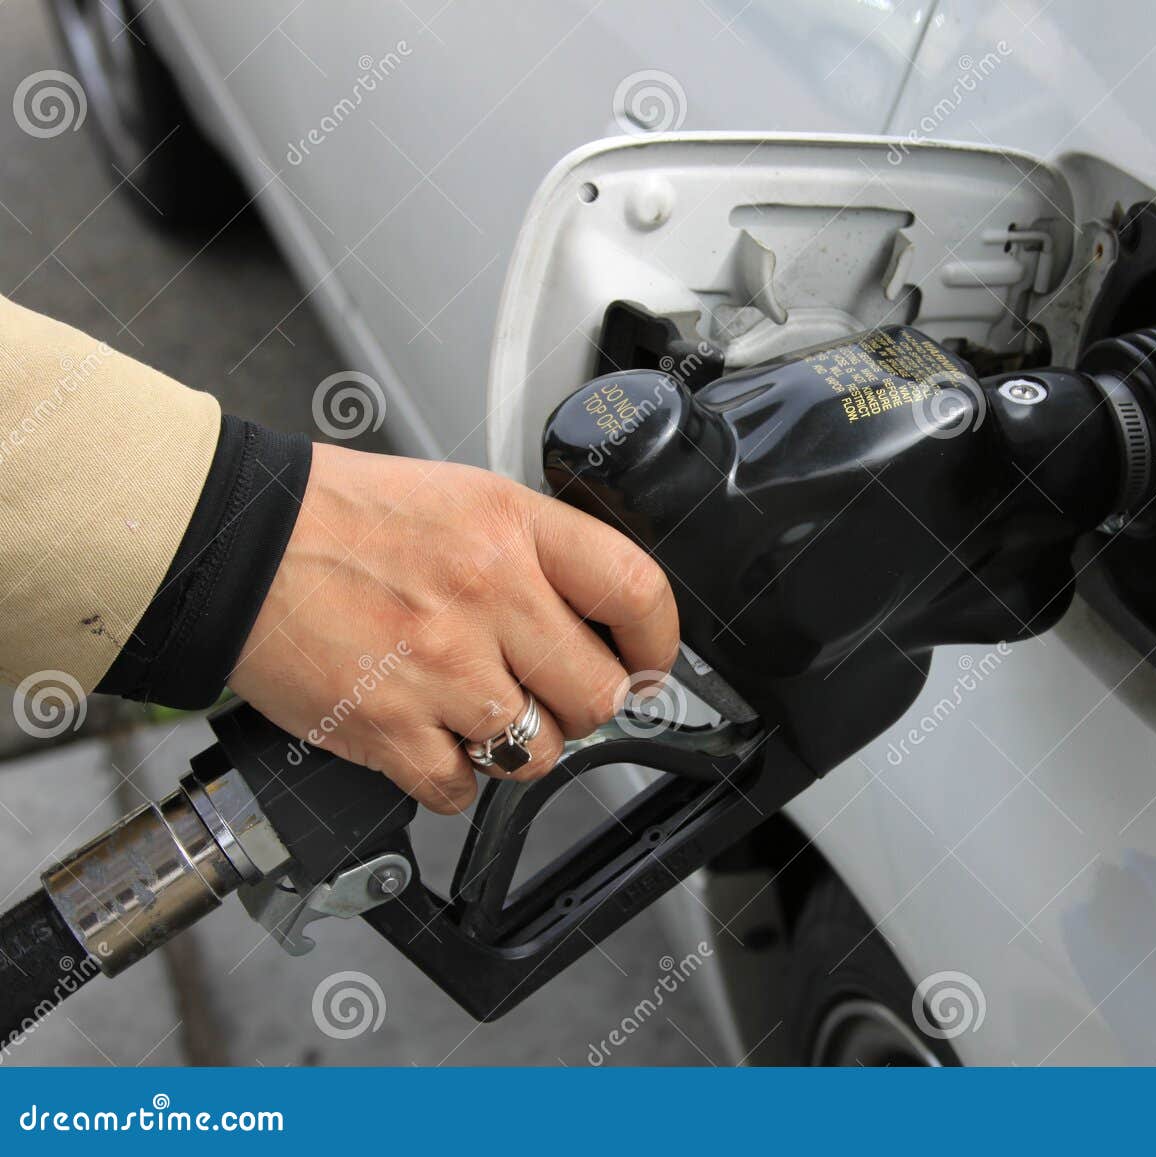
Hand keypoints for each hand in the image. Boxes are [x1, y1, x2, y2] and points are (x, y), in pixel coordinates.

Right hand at [228, 442, 678, 812]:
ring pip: (538, 752)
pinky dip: (450, 777)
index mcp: (512, 528)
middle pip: (599, 694)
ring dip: (519, 745)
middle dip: (585, 706)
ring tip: (480, 712)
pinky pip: (458, 789)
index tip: (648, 662)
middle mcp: (487, 595)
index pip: (634, 590)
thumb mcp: (465, 500)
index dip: (657, 641)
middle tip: (555, 694)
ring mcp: (440, 667)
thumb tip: (600, 617)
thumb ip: (537, 554)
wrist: (238, 541)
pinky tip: (429, 737)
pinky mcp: (388, 727)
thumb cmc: (346, 518)